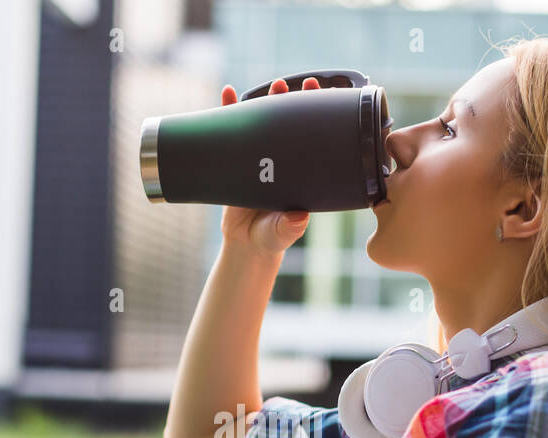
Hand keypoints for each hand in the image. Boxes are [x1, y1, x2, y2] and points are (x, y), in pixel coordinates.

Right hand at [218, 76, 320, 255]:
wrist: (247, 243)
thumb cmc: (271, 237)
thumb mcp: (281, 233)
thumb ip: (289, 227)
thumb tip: (299, 218)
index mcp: (300, 171)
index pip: (311, 137)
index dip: (317, 116)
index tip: (320, 97)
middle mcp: (282, 159)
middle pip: (288, 122)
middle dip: (291, 100)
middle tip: (289, 85)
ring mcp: (260, 157)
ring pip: (263, 123)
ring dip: (265, 101)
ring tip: (272, 84)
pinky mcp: (237, 159)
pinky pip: (232, 132)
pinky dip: (228, 112)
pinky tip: (227, 93)